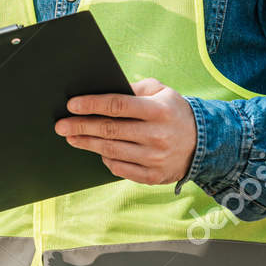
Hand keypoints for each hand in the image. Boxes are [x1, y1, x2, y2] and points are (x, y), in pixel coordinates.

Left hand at [54, 78, 197, 185]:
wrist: (205, 144)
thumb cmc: (174, 112)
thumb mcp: (161, 92)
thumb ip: (134, 89)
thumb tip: (102, 89)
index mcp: (158, 111)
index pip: (117, 105)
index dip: (91, 105)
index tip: (71, 105)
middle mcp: (157, 135)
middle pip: (110, 130)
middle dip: (81, 126)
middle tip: (61, 125)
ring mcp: (155, 158)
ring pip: (111, 150)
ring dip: (87, 143)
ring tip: (71, 137)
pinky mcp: (153, 177)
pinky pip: (120, 169)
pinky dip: (106, 159)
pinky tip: (96, 151)